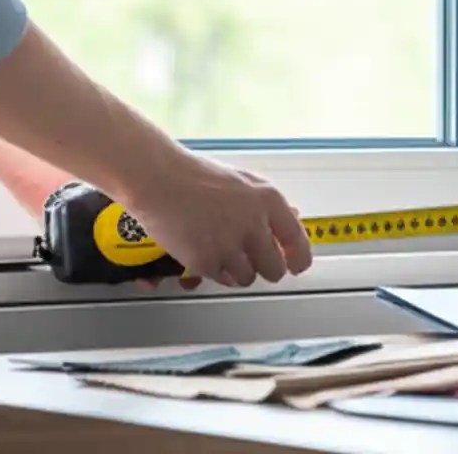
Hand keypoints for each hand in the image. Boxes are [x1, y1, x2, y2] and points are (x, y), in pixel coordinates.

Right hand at [123, 151, 312, 287]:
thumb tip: (293, 221)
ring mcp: (229, 244)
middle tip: (254, 260)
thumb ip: (269, 206)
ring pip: (248, 278)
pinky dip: (216, 271)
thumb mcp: (244, 182)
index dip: (299, 258)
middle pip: (275, 269)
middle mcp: (253, 223)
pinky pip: (222, 279)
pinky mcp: (205, 260)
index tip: (296, 265)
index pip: (298, 241)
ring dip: (238, 270)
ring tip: (222, 248)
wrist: (159, 179)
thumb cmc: (196, 177)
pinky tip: (206, 250)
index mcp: (267, 200)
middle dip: (266, 268)